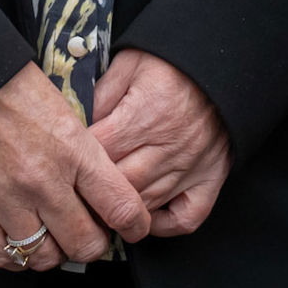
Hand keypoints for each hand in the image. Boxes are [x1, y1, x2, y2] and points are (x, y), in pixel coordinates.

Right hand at [0, 64, 154, 272]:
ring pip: (44, 257)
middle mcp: (43, 182)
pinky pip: (3, 256)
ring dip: (52, 251)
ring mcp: (6, 199)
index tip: (134, 228)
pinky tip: (19, 239)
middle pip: (85, 244)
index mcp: (74, 151)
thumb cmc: (12, 88)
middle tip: (86, 233)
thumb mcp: (65, 111)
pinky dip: (15, 255)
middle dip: (92, 244)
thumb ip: (84, 155)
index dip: (135, 226)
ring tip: (50, 235)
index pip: (121, 207)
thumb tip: (100, 193)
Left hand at [88, 52, 232, 236]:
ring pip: (147, 204)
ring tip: (100, 208)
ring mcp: (192, 166)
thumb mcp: (129, 63)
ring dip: (122, 210)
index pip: (101, 150)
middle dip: (94, 192)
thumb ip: (101, 94)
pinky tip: (145, 217)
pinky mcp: (212, 177)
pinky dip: (165, 224)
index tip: (63, 165)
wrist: (224, 65)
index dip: (77, 160)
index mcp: (145, 114)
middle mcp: (169, 145)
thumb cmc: (172, 63)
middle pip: (121, 183)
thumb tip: (77, 124)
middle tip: (74, 194)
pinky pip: (187, 217)